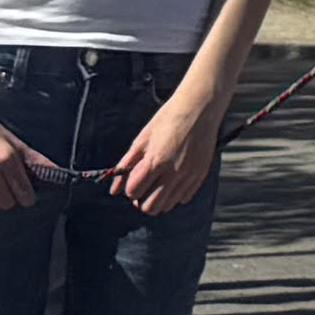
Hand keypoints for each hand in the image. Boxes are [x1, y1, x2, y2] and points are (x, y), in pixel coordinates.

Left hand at [111, 79, 228, 213]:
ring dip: (158, 199)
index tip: (133, 180)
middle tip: (142, 189)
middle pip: (150, 206)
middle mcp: (173, 172)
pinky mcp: (201, 175)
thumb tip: (114, 189)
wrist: (200, 108)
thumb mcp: (143, 138)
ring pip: (167, 206)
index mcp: (156, 160)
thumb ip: (127, 164)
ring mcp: (189, 175)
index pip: (134, 191)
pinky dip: (174, 194)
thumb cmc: (168, 119)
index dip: (130, 188)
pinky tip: (172, 180)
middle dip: (141, 200)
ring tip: (157, 186)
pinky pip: (183, 198)